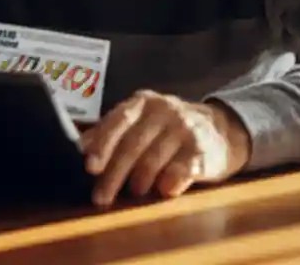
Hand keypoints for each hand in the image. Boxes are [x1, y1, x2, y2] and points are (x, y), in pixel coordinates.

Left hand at [78, 90, 251, 206]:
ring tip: (133, 193)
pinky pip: (184, 168)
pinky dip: (172, 181)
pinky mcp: (204, 149)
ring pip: (155, 158)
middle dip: (114, 174)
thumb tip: (80, 145)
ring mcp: (185, 128)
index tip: (90, 167)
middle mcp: (164, 110)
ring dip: (140, 179)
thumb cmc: (166, 129)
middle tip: (101, 197)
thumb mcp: (139, 121)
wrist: (220, 130)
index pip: (118, 121)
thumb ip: (110, 131)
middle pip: (133, 145)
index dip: (103, 144)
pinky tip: (164, 192)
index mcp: (142, 103)